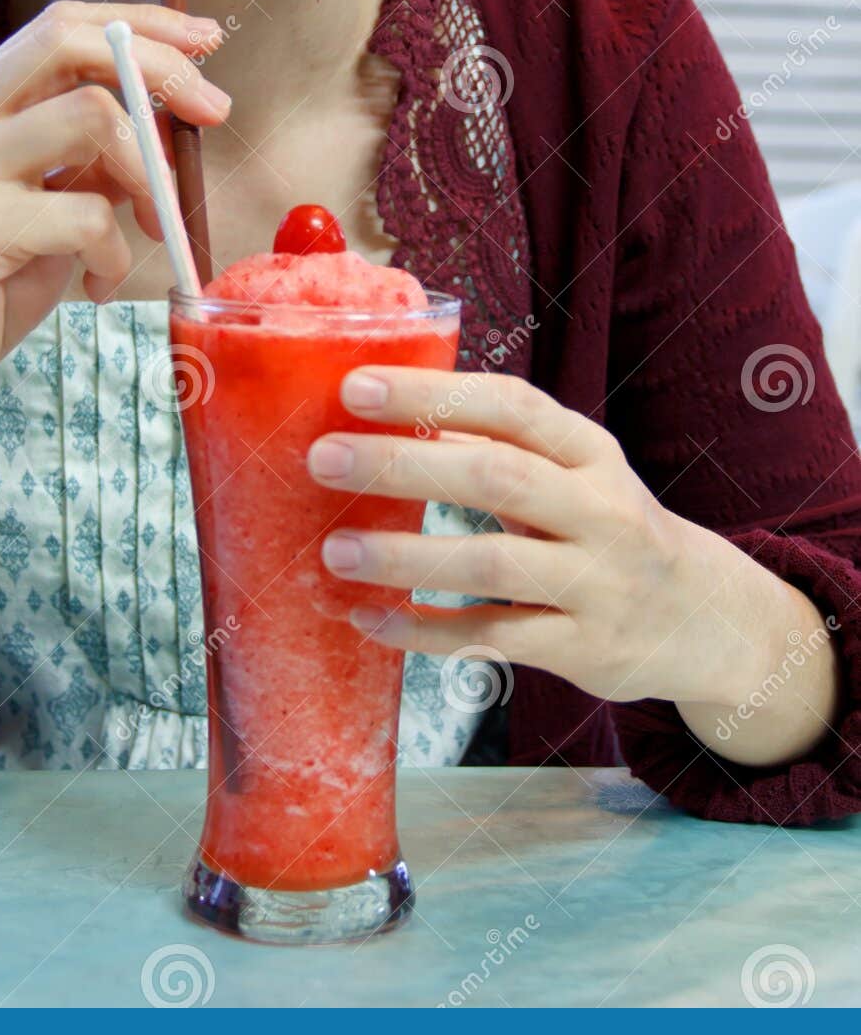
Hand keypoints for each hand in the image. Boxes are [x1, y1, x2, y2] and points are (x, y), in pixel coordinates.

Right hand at [0, 0, 229, 445]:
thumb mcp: (40, 214)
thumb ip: (84, 165)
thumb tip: (163, 124)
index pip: (58, 26)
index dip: (140, 24)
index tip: (204, 41)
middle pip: (71, 44)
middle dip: (162, 70)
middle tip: (216, 112)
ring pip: (93, 119)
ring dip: (150, 176)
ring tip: (154, 230)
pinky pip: (88, 216)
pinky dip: (117, 254)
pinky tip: (98, 288)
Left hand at [306, 366, 779, 709]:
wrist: (710, 618)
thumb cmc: (612, 528)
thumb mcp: (576, 473)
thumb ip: (498, 445)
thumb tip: (398, 412)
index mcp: (590, 452)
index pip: (512, 407)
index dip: (435, 392)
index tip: (358, 386)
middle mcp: (600, 510)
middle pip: (496, 476)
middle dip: (405, 464)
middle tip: (325, 458)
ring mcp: (596, 582)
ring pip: (491, 564)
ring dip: (406, 557)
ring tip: (335, 551)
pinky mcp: (584, 647)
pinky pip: (492, 639)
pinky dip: (425, 632)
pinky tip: (369, 620)